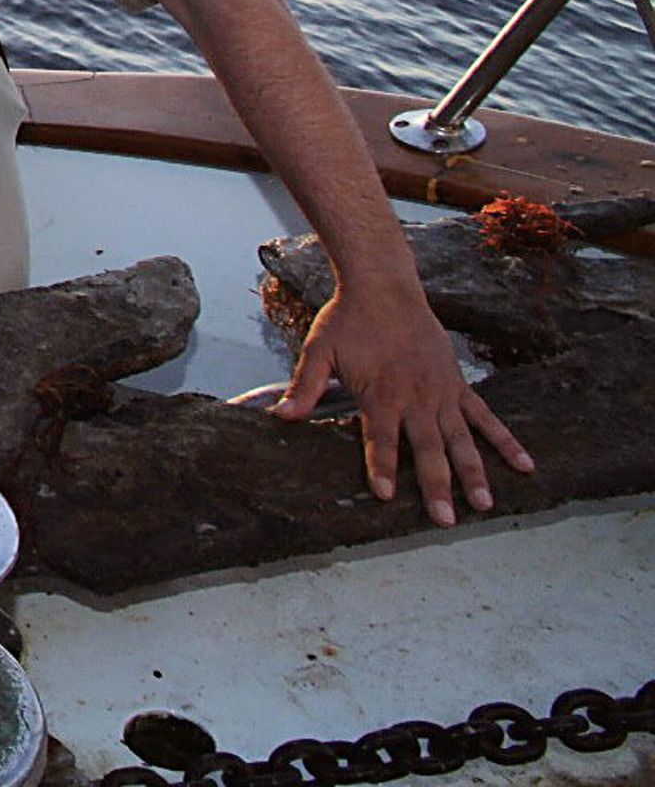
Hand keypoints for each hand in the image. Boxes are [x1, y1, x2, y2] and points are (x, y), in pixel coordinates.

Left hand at [276, 282, 532, 523]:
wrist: (384, 286)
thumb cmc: (347, 319)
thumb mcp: (318, 349)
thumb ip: (304, 386)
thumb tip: (280, 417)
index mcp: (381, 393)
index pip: (381, 439)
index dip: (383, 467)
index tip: (386, 496)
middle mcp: (416, 397)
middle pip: (428, 448)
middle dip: (437, 486)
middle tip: (445, 520)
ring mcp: (442, 392)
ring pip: (462, 439)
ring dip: (475, 472)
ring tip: (485, 504)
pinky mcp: (458, 383)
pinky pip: (485, 416)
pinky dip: (505, 440)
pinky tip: (525, 464)